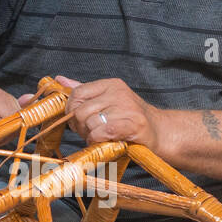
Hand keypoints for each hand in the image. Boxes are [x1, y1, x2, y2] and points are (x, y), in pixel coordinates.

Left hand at [53, 75, 168, 153]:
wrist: (162, 133)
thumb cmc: (131, 120)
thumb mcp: (108, 101)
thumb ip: (84, 91)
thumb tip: (59, 80)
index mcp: (111, 84)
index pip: (77, 93)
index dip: (71, 110)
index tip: (78, 121)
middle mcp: (119, 92)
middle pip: (80, 110)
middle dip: (80, 127)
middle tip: (90, 133)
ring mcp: (127, 107)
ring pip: (89, 123)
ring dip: (90, 136)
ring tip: (101, 138)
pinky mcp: (133, 124)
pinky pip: (102, 132)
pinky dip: (98, 140)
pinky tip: (106, 141)